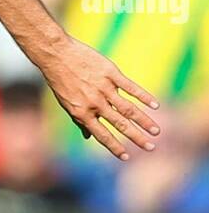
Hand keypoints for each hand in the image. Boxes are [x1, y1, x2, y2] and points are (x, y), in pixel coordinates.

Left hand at [43, 36, 159, 159]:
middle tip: (151, 148)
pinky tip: (155, 105)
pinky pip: (130, 86)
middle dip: (136, 137)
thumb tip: (88, 137)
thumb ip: (79, 120)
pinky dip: (143, 96)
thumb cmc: (60, 80)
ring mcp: (103, 88)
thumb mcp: (66, 103)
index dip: (114, 147)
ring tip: (156, 131)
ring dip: (144, 121)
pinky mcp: (110, 73)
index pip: (102, 135)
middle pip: (120, 124)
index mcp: (82, 113)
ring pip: (128, 108)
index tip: (127, 157)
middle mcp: (94, 103)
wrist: (56, 55)